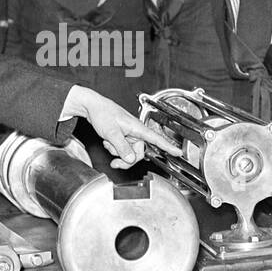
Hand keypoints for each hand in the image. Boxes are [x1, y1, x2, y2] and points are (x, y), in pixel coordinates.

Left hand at [62, 86, 181, 168]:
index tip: (178, 152)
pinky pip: (122, 149)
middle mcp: (135, 132)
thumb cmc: (103, 113)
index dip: (168, 146)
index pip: (156, 138)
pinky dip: (114, 149)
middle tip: (115, 163)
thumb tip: (131, 159)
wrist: (93, 107)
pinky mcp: (123, 136)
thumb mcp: (111, 132)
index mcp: (137, 128)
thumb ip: (122, 147)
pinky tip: (108, 141)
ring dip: (118, 153)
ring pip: (129, 153)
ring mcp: (129, 135)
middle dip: (127, 160)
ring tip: (108, 143)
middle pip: (139, 153)